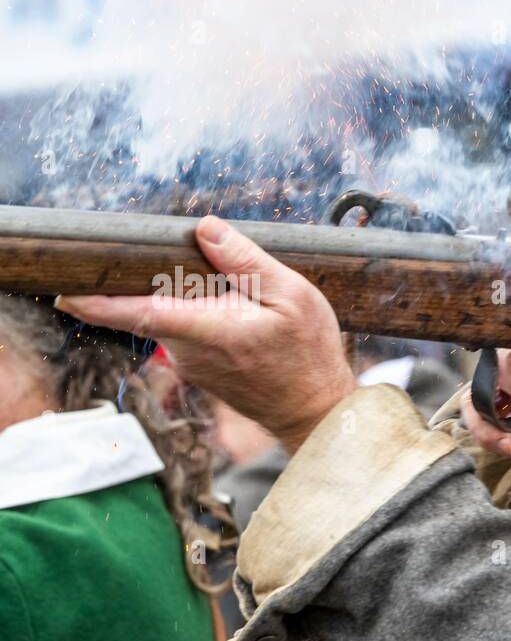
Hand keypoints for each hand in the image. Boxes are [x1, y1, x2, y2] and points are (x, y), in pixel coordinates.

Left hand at [53, 216, 356, 452]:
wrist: (314, 410)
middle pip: (152, 303)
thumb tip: (206, 230)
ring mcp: (190, 364)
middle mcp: (189, 351)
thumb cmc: (309, 355)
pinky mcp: (197, 370)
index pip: (138, 312)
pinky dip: (201, 315)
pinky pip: (185, 331)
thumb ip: (247, 262)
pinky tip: (239, 317)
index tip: (65, 292)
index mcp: (208, 329)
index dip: (97, 302)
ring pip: (170, 316)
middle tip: (200, 263)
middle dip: (163, 278)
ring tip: (241, 299)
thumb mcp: (293, 297)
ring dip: (190, 298)